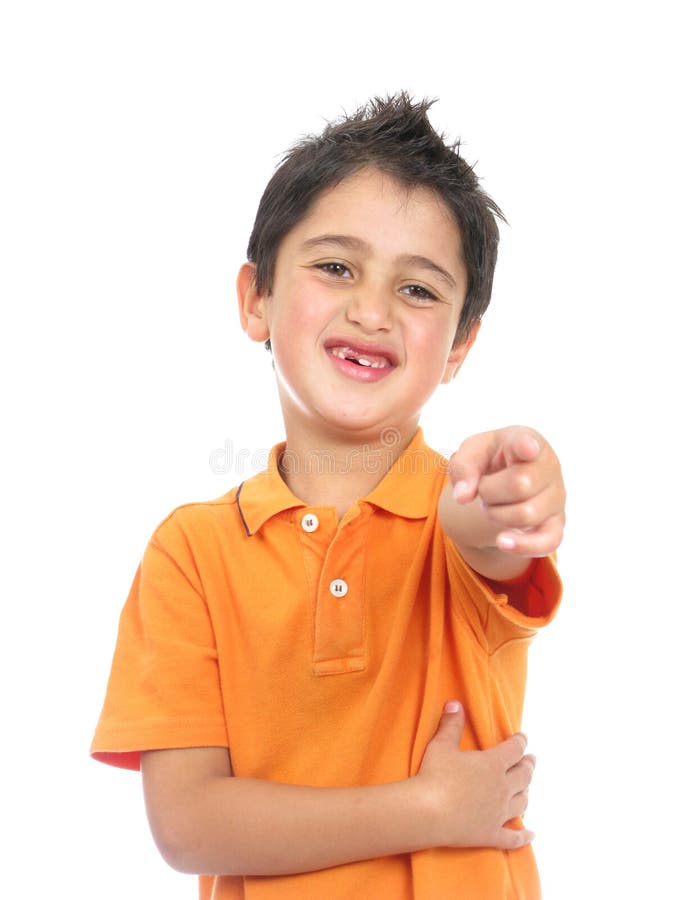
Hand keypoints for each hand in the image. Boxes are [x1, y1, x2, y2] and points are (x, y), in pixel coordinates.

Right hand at [416, 701, 534, 849]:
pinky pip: (513, 837)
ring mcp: (499, 813)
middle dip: (528, 766)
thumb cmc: (435, 775)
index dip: (520, 742)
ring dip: (526, 794)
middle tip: (531, 761)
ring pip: (522, 803)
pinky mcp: (491, 834)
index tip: (523, 738)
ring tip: (527, 789)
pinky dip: (524, 836)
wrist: (429, 812)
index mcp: (493, 764)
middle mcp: (502, 788)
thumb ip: (451, 724)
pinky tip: (531, 834)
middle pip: (524, 776)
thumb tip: (455, 703)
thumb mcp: (441, 744)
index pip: (514, 749)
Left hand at [448, 426, 564, 556]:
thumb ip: (462, 466)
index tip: (525, 448)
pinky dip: (523, 545)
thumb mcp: (470, 453)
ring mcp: (556, 496)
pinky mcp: (556, 523)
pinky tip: (503, 542)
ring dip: (497, 514)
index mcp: (525, 440)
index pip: (526, 442)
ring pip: (526, 515)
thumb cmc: (490, 460)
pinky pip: (548, 541)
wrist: (505, 480)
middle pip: (519, 485)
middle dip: (490, 491)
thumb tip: (462, 497)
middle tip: (485, 488)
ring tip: (494, 504)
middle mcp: (549, 466)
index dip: (525, 446)